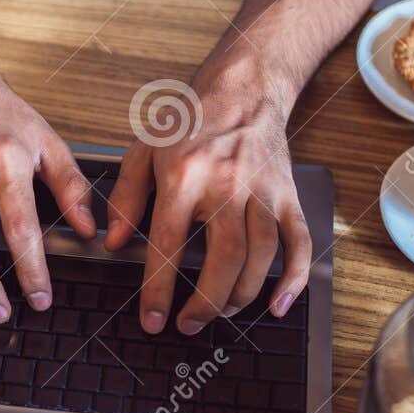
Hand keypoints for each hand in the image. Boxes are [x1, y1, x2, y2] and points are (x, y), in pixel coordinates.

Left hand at [105, 54, 310, 334]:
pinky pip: (298, 242)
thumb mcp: (142, 151)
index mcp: (184, 175)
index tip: (153, 319)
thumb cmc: (189, 121)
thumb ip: (125, 199)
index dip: (160, 289)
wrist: (242, 88)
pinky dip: (294, 278)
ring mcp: (263, 190)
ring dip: (242, 295)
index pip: (170, 245)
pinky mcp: (288, 195)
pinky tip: (278, 304)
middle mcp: (227, 184)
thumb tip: (114, 244)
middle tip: (188, 324)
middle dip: (207, 302)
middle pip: (224, 258)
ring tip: (221, 313)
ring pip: (261, 256)